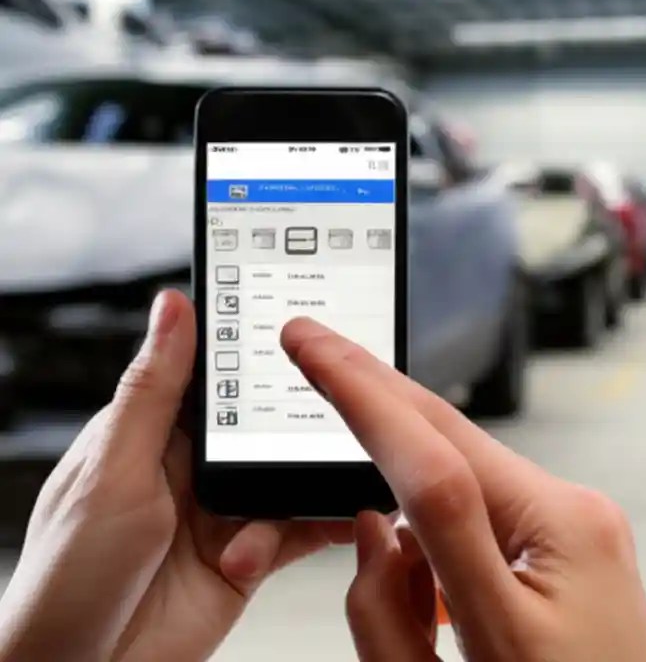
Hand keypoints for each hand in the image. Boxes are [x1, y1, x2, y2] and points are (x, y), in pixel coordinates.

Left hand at [0, 291, 350, 660]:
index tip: (304, 329)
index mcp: (148, 433)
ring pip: (290, 475)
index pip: (212, 373)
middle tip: (339, 414)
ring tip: (296, 505)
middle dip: (298, 423)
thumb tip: (173, 306)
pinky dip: (322, 526)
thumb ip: (155, 391)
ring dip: (300, 489)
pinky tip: (335, 522)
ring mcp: (223, 514)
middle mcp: (190, 470)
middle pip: (265, 423)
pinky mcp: (251, 557)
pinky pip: (302, 529)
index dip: (256, 351)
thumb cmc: (68, 578)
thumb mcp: (114, 471)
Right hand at [282, 318, 645, 661]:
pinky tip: (449, 612)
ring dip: (416, 512)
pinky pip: (494, 516)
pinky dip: (448, 538)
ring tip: (431, 630)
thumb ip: (393, 611)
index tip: (312, 346)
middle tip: (317, 350)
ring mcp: (587, 526)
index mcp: (559, 542)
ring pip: (467, 485)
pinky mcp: (582, 542)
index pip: (434, 456)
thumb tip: (371, 530)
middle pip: (453, 446)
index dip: (362, 394)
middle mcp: (580, 517)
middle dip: (379, 403)